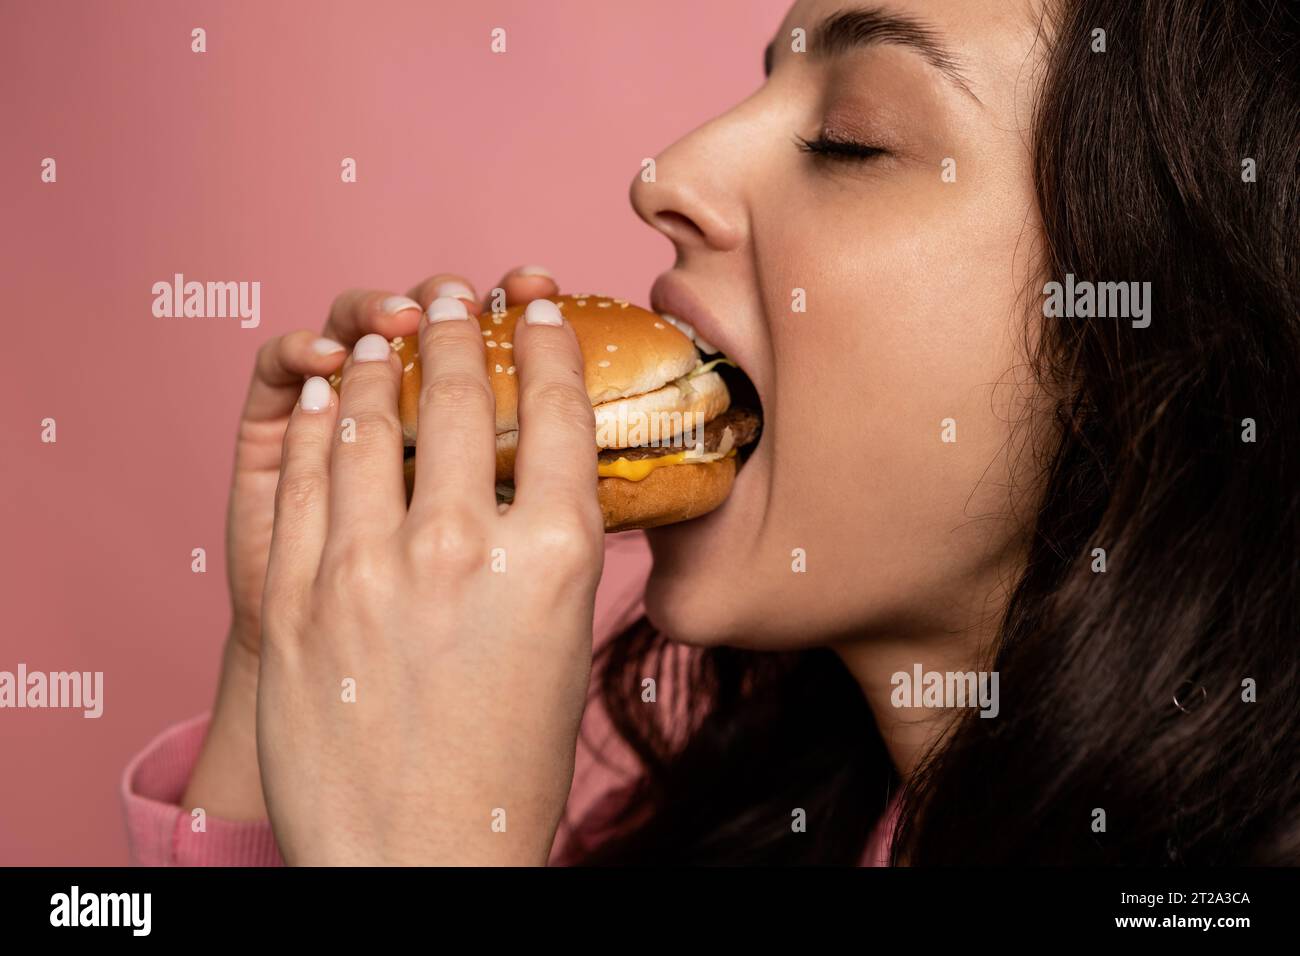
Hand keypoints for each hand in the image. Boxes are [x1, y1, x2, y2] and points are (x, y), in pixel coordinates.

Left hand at [257, 292, 603, 864]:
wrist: (421, 859)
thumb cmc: (510, 766)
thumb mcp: (563, 643)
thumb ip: (551, 549)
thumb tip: (537, 474)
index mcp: (557, 561)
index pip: (556, 410)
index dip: (545, 340)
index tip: (536, 306)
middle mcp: (465, 548)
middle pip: (460, 394)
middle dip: (455, 325)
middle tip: (453, 292)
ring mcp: (369, 568)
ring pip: (367, 418)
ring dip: (377, 358)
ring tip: (384, 327)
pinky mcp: (294, 594)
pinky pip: (303, 476)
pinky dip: (315, 420)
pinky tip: (324, 394)